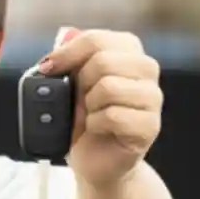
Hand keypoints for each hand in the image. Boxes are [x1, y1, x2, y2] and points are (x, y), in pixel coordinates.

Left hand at [40, 27, 162, 188]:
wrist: (94, 160)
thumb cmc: (83, 120)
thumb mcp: (70, 86)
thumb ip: (69, 61)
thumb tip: (63, 39)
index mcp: (128, 52)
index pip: (97, 39)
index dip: (67, 53)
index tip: (47, 68)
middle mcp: (146, 69)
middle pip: (103, 61)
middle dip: (80, 84)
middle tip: (79, 101)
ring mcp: (152, 97)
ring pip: (109, 88)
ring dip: (88, 107)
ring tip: (91, 115)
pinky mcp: (150, 125)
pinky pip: (113, 116)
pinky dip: (95, 124)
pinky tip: (98, 129)